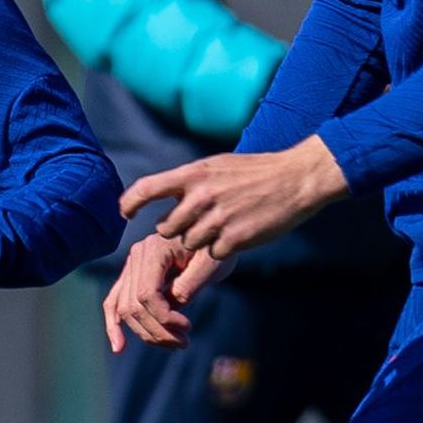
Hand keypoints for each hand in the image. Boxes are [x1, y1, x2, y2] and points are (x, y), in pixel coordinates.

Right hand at [101, 234, 222, 353]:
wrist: (211, 236)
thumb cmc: (214, 249)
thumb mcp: (211, 264)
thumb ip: (189, 284)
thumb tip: (171, 308)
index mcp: (154, 249)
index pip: (147, 294)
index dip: (164, 318)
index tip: (187, 328)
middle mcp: (136, 256)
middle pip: (133, 305)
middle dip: (157, 330)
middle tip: (183, 343)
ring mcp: (130, 266)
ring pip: (125, 310)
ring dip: (145, 333)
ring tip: (173, 343)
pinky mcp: (130, 277)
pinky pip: (114, 302)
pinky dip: (114, 325)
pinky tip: (119, 347)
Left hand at [119, 135, 348, 258]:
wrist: (296, 179)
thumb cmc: (256, 172)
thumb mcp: (218, 166)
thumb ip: (190, 182)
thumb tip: (164, 196)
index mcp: (194, 174)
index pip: (147, 188)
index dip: (131, 203)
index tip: (125, 214)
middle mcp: (201, 196)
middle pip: (167, 228)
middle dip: (178, 231)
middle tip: (199, 225)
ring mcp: (217, 220)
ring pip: (189, 244)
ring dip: (200, 242)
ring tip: (224, 226)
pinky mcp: (233, 240)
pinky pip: (212, 255)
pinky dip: (221, 251)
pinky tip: (238, 234)